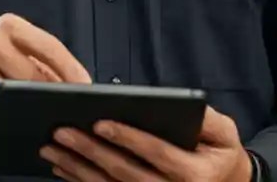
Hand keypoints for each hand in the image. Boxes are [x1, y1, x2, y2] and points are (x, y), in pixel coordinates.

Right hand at [0, 12, 90, 125]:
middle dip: (46, 95)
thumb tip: (79, 89)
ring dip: (20, 110)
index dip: (69, 68)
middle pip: (26, 72)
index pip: (47, 46)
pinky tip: (5, 124)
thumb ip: (48, 68)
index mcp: (10, 25)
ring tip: (35, 122)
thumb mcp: (23, 59)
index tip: (86, 88)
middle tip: (62, 113)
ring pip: (3, 92)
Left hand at [40, 105, 252, 181]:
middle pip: (125, 172)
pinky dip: (80, 181)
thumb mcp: (225, 133)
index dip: (128, 138)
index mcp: (194, 174)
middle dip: (90, 151)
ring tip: (52, 148)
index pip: (156, 154)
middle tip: (62, 131)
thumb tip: (179, 103)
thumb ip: (206, 119)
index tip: (100, 122)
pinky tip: (62, 167)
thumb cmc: (220, 154)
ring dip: (77, 168)